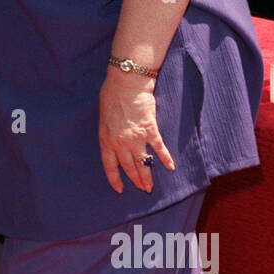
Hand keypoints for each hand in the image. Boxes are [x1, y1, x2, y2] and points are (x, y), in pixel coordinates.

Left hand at [98, 70, 174, 193]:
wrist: (126, 84)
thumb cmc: (111, 97)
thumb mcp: (103, 120)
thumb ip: (109, 135)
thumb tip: (116, 145)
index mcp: (106, 140)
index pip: (110, 166)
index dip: (115, 180)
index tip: (120, 189)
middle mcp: (121, 143)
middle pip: (129, 167)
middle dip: (135, 180)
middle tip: (143, 189)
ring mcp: (136, 138)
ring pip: (143, 163)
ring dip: (147, 176)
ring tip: (150, 187)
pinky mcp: (150, 130)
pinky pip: (159, 149)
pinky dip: (165, 159)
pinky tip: (170, 167)